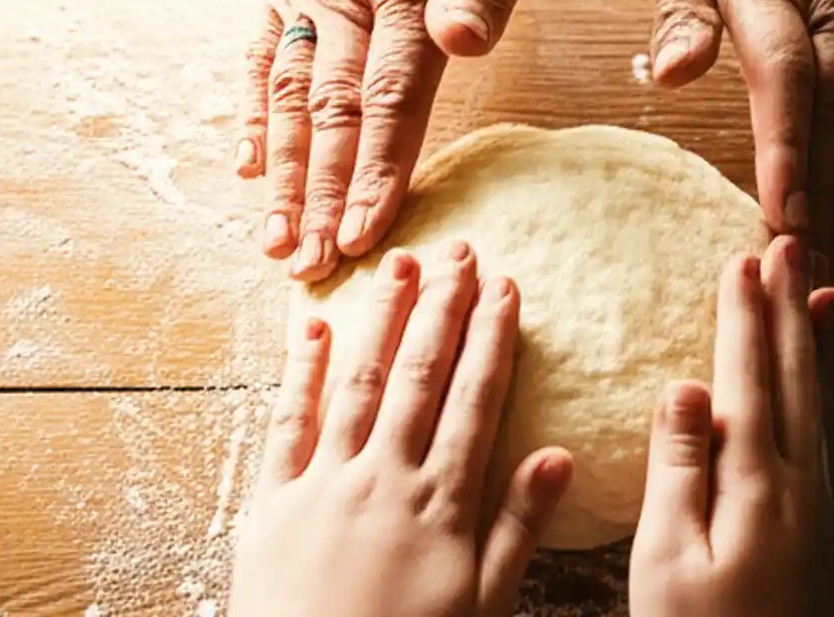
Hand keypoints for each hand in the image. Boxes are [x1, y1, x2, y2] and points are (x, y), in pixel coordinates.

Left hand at [231, 242, 572, 616]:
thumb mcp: (484, 603)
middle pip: (420, 375)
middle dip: (443, 308)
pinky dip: (300, 372)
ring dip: (382, 319)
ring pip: (358, 382)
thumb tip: (559, 455)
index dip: (492, 338)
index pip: (475, 399)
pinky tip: (314, 327)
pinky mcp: (273, 502)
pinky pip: (288, 424)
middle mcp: (384, 477)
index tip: (506, 287)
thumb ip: (518, 526)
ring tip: (401, 264)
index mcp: (440, 501)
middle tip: (460, 251)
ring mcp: (324, 484)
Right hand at [235, 0, 546, 281]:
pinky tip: (245, 171)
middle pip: (327, 109)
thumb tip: (459, 42)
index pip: (386, 94)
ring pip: (284, 93)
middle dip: (317, 194)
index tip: (363, 233)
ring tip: (275, 241)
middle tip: (310, 265)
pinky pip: (258, 57)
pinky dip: (249, 116)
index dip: (375, 169)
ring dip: (279, 173)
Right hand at [629, 236, 833, 616]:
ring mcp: (827, 515)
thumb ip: (680, 467)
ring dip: (825, 348)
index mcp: (756, 482)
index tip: (742, 259)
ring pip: (830, 408)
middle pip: (798, 377)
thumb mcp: (666, 559)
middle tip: (790, 246)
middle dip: (790, 308)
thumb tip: (688, 384)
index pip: (750, 376)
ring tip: (829, 296)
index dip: (745, 315)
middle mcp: (803, 486)